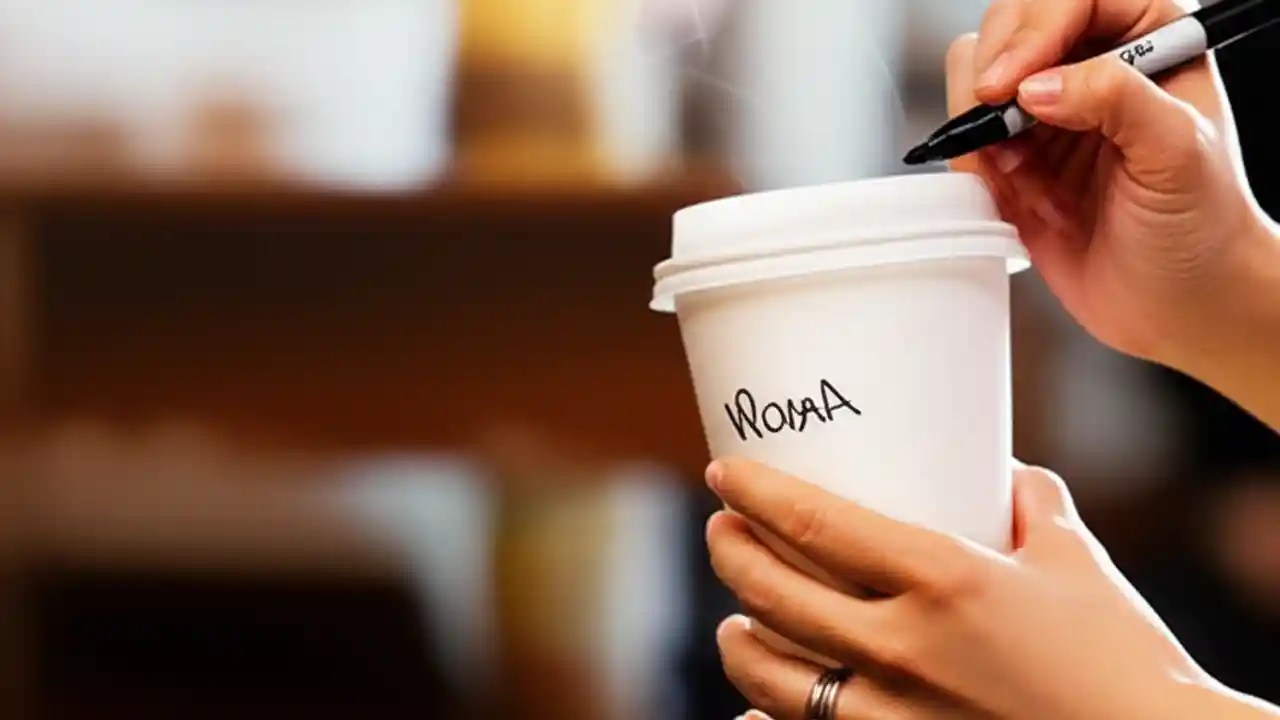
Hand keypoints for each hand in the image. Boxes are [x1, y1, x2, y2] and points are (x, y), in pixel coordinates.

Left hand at [705, 458, 1279, 718]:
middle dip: (731, 552)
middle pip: (773, 591)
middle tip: (721, 528)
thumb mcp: (1075, 560)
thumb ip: (1030, 502)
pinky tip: (761, 701)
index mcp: (942, 580)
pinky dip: (766, 717)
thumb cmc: (1121, 659)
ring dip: (738, 636)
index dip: (756, 492)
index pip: (815, 523)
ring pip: (770, 672)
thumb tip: (1000, 469)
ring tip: (736, 617)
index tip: (724, 472)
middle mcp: (902, 647)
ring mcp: (891, 714)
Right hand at [947, 0, 1279, 379]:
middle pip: (1010, 26)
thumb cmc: (1203, 227)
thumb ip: (1114, 99)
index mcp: (1148, 39)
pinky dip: (973, 166)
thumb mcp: (1177, 152)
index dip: (1036, 28)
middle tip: (998, 121)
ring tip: (1022, 169)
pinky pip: (965, 142)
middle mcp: (1091, 67)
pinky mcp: (1015, 162)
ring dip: (981, 125)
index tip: (1015, 83)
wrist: (1183, 306)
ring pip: (973, 78)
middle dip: (995, 74)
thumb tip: (1037, 86)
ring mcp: (1047, 115)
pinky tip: (1018, 195)